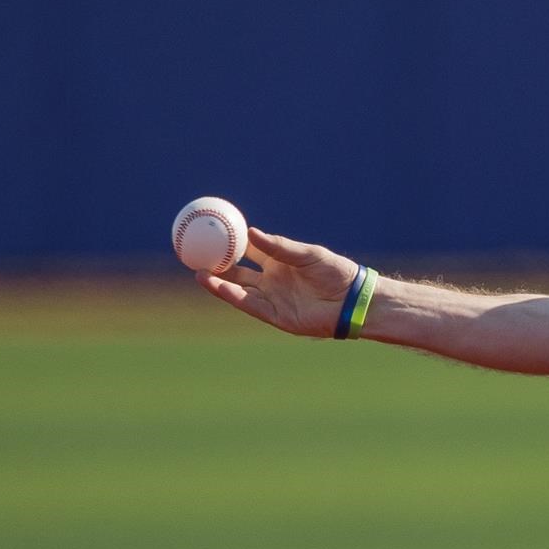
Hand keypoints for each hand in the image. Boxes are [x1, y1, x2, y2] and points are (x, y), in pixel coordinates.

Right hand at [197, 228, 360, 337]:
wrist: (353, 301)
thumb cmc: (337, 273)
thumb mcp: (308, 254)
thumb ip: (280, 246)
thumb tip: (250, 232)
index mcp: (281, 263)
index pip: (251, 251)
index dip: (233, 243)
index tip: (213, 232)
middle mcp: (273, 280)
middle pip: (239, 272)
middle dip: (218, 264)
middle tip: (196, 253)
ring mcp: (273, 298)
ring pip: (239, 290)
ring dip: (218, 282)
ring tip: (197, 271)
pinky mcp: (275, 316)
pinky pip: (248, 305)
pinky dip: (231, 295)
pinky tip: (215, 285)